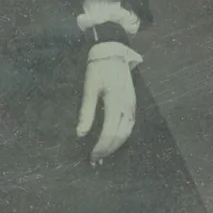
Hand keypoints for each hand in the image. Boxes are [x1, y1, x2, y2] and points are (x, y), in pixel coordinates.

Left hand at [76, 46, 138, 164]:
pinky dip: (122, 135)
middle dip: (108, 149)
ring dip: (116, 145)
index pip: (109, 133)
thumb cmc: (97, 70)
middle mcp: (126, 106)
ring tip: (104, 153)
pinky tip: (114, 140)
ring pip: (127, 131)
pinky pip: (130, 124)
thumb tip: (80, 134)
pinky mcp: (132, 102)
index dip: (101, 147)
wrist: (112, 52)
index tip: (91, 156)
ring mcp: (131, 104)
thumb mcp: (88, 90)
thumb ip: (86, 113)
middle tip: (96, 159)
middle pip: (120, 135)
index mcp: (115, 103)